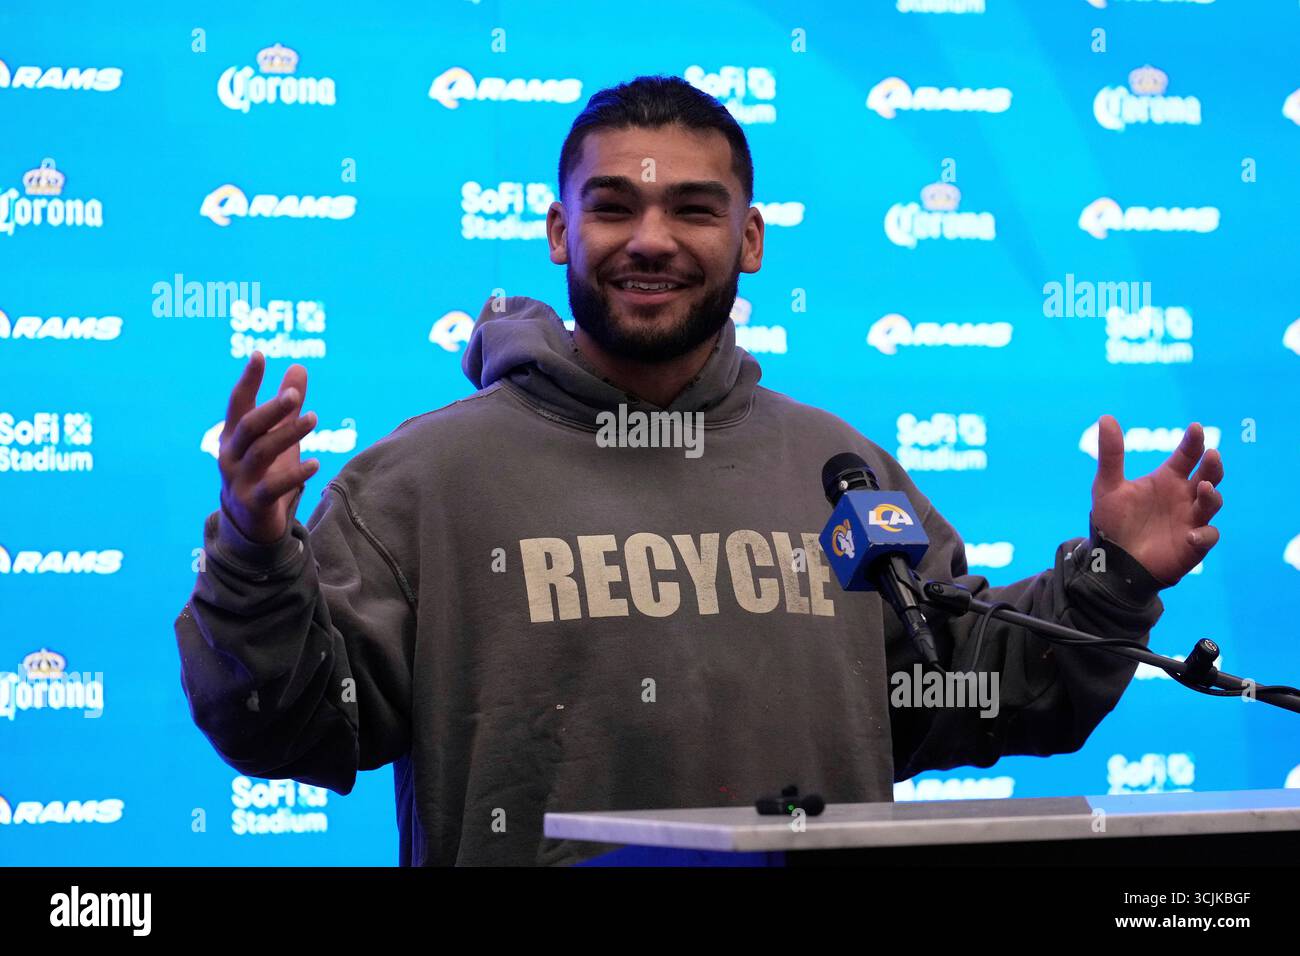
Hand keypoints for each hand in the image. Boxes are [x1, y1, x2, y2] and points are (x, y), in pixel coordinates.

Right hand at [218, 352, 318, 543]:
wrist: (250, 522)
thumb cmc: (265, 470)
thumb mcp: (277, 435)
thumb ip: (288, 404)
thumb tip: (299, 366)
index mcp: (233, 434)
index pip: (238, 403)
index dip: (248, 380)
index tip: (259, 355)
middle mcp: (230, 454)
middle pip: (248, 426)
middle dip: (271, 409)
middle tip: (294, 394)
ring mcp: (239, 480)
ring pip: (261, 453)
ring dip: (287, 434)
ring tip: (314, 418)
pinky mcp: (254, 502)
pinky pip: (274, 487)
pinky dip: (295, 475)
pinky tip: (316, 464)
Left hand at [1091, 415, 1223, 586]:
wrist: (1110, 561)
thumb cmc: (1113, 521)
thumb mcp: (1107, 486)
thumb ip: (1111, 454)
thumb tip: (1106, 416)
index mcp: (1168, 479)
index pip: (1187, 455)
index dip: (1194, 442)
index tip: (1195, 428)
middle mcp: (1184, 496)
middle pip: (1209, 475)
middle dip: (1213, 466)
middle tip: (1211, 455)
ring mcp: (1191, 520)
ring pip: (1211, 504)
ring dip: (1211, 496)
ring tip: (1204, 488)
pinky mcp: (1192, 546)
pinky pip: (1206, 538)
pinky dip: (1203, 535)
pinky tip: (1191, 534)